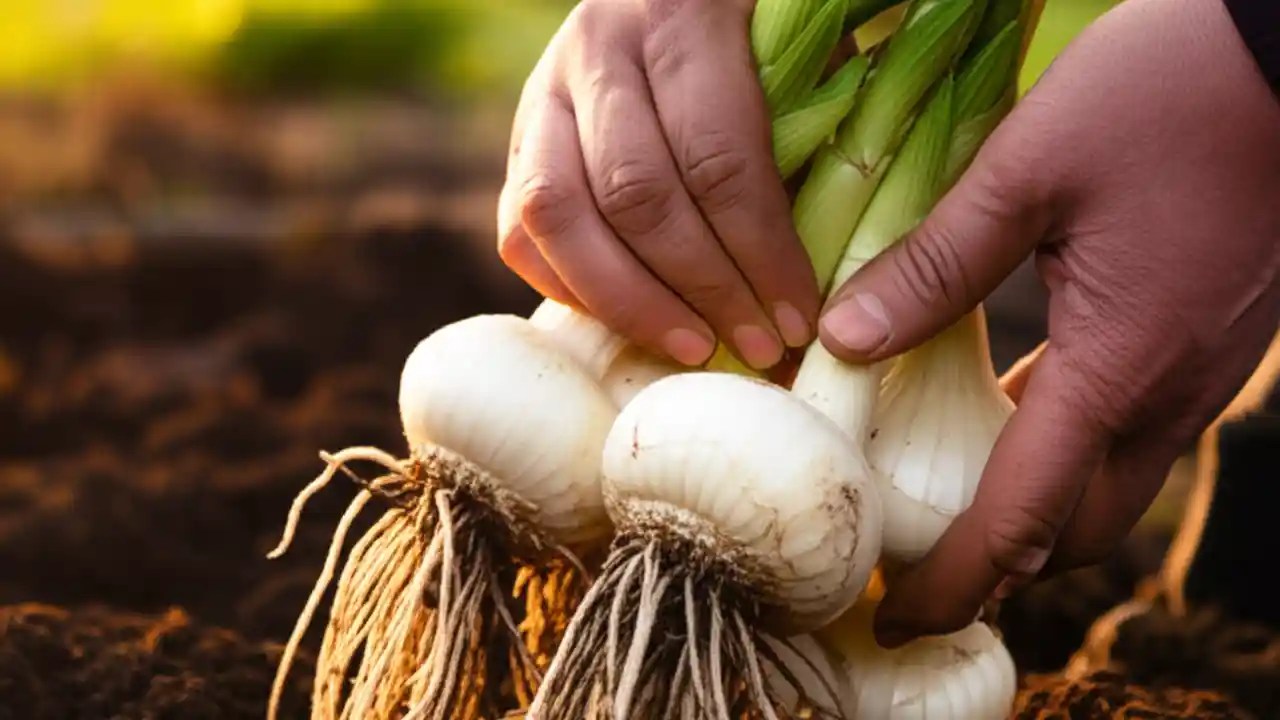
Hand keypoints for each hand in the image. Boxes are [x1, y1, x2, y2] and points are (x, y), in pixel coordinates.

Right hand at [496, 0, 820, 369]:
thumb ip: (810, 148)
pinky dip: (572, 289)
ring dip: (630, 302)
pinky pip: (520, 231)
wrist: (676, 1)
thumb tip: (825, 288)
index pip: (718, 160)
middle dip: (703, 289)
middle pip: (637, 196)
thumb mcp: (805, 67)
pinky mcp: (516, 138)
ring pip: (559, 216)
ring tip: (693, 347)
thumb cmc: (767, 42)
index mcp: (684, 13)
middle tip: (755, 347)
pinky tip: (633, 321)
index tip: (798, 319)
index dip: (760, 255)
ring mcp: (543, 90)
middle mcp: (599, 45)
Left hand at [817, 0, 1279, 646]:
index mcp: (1118, 369)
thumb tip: (844, 339)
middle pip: (1074, 530)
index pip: (1023, 518)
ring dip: (1032, 515)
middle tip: (916, 568)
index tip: (899, 615)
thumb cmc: (1167, 97)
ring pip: (1108, 488)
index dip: (957, 582)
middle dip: (998, 567)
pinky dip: (1064, 455)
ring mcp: (1197, 374)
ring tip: (950, 508)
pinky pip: (1128, 434)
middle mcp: (1167, 394)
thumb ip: (935, 265)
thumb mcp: (1031, 171)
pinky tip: (1012, 416)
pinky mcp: (1204, 343)